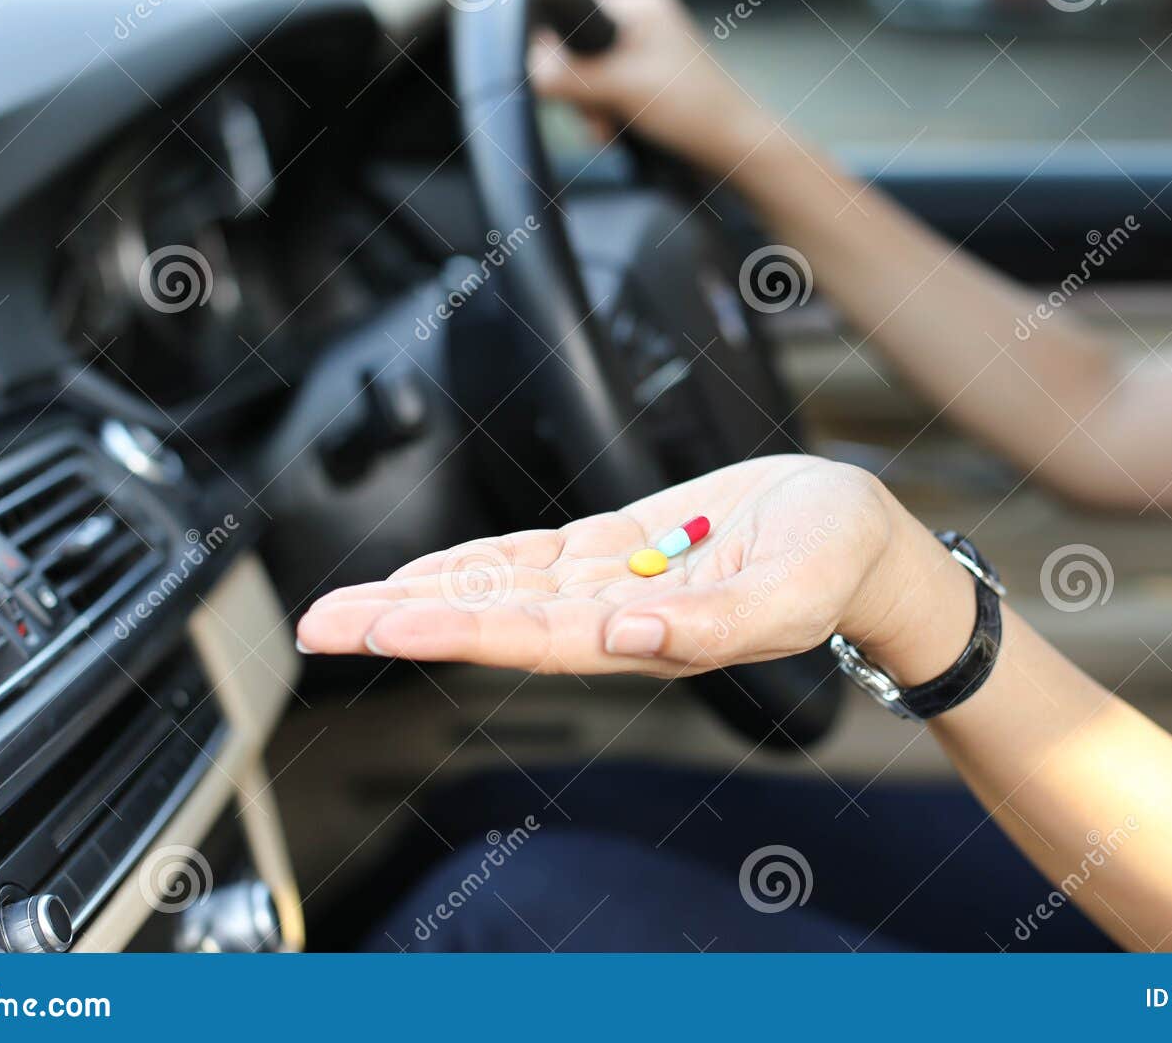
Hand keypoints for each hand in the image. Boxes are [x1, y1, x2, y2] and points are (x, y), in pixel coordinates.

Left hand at [297, 455, 947, 677]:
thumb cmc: (837, 563)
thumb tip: (626, 637)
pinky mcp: (617, 545)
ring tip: (344, 605)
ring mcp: (609, 580)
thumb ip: (711, 627)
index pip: (530, 635)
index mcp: (648, 632)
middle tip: (315, 625)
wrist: (856, 535)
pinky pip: (529, 556)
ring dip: (418, 592)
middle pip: (489, 615)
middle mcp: (613, 614)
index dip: (454, 628)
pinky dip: (472, 561)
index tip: (381, 627)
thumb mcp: (791, 593)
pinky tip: (425, 572)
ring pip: (496, 586)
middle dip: (401, 618)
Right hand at [529, 0, 774, 173]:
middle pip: (578, 45)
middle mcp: (643, 19)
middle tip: (598, 114)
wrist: (734, 148)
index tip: (566, 82)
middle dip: (580, 88)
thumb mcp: (620, 88)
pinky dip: (606, 114)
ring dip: (592, 108)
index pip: (574, 8)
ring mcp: (646, 50)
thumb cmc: (691, 110)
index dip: (560, 48)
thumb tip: (528, 65)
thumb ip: (569, 76)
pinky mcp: (648, 80)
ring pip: (590, 73)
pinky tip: (617, 132)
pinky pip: (608, 89)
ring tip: (610, 129)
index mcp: (640, 3)